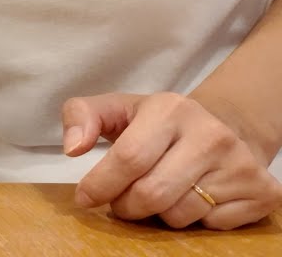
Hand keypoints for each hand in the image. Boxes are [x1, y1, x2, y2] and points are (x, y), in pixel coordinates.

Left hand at [62, 92, 281, 228]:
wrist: (226, 126)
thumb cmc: (159, 123)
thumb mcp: (118, 108)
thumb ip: (81, 115)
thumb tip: (72, 147)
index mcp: (171, 109)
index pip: (128, 159)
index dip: (100, 185)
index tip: (85, 197)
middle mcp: (211, 135)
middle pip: (152, 194)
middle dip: (125, 206)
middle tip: (120, 202)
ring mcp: (241, 164)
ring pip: (179, 216)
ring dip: (157, 215)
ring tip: (158, 194)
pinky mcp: (262, 191)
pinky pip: (212, 227)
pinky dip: (193, 221)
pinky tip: (192, 197)